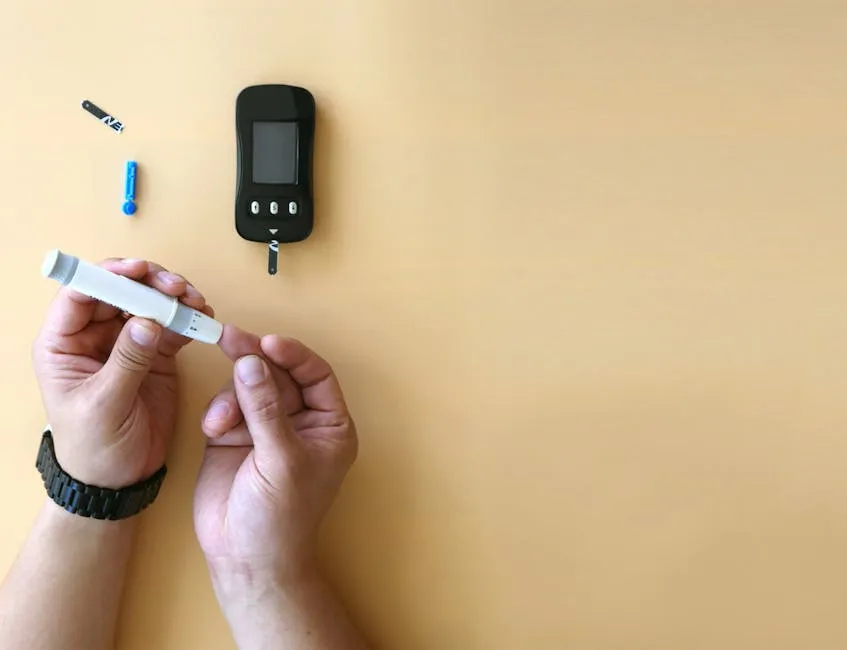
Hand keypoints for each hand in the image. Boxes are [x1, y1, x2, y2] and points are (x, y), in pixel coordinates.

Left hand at [33, 258, 211, 487]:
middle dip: (150, 282)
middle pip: (120, 290)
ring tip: (195, 301)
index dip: (108, 275)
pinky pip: (172, 324)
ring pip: (148, 302)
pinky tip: (202, 316)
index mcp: (64, 345)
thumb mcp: (104, 405)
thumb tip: (147, 321)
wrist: (118, 480)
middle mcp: (94, 337)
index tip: (138, 271)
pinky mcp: (156, 354)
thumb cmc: (93, 448)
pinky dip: (189, 317)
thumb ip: (126, 361)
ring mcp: (127, 343)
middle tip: (176, 288)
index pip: (80, 294)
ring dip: (173, 296)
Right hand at [194, 327, 357, 582]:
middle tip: (229, 337)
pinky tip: (214, 428)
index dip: (294, 355)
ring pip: (249, 384)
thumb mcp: (281, 460)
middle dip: (255, 359)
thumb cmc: (281, 517)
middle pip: (279, 373)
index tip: (268, 343)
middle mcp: (299, 420)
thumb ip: (266, 409)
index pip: (316, 375)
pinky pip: (226, 403)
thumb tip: (251, 362)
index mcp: (329, 425)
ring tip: (220, 421)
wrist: (244, 557)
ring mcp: (265, 425)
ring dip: (233, 394)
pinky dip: (218, 410)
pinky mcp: (234, 433)